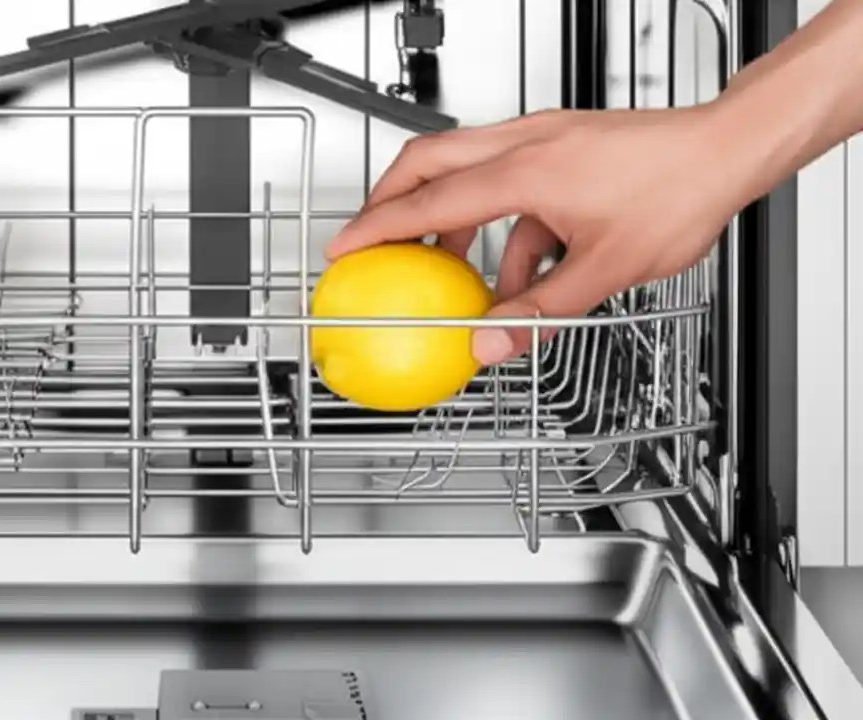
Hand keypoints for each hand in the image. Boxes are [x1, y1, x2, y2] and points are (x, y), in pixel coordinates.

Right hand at [325, 105, 753, 365]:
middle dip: (389, 199)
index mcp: (527, 170)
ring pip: (463, 166)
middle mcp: (525, 142)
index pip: (430, 199)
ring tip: (449, 266)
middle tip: (372, 237)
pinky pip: (504, 177)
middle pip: (426, 159)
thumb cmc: (679, 192)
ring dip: (448, 215)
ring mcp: (540, 137)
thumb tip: (490, 343)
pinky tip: (519, 265)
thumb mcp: (605, 270)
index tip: (346, 246)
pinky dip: (497, 219)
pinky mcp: (557, 142)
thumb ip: (539, 312)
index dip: (379, 226)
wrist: (725, 149)